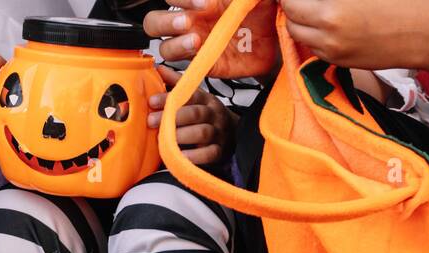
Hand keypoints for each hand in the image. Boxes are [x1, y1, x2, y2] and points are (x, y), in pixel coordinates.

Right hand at [144, 0, 279, 77]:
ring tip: (196, 41)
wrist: (274, 37)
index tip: (206, 2)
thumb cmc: (259, 10)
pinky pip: (185, 70)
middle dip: (166, 22)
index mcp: (196, 2)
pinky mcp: (205, 66)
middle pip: (154, 23)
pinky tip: (200, 60)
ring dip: (176, 45)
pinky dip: (187, 69)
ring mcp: (194, 46)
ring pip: (165, 48)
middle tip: (186, 22)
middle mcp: (190, 23)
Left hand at [149, 65, 234, 165]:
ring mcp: (218, 133)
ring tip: (163, 138)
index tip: (151, 101)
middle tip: (151, 121)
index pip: (189, 95)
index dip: (169, 97)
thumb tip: (159, 68)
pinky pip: (208, 154)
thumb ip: (177, 84)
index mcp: (206, 99)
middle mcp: (213, 114)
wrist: (232, 135)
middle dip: (171, 117)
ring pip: (202, 132)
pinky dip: (194, 156)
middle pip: (195, 113)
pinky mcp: (219, 151)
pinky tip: (180, 156)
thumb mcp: (195, 97)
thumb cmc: (207, 116)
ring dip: (181, 135)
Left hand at [278, 0, 428, 69]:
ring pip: (299, 36)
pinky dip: (315, 36)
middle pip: (290, 20)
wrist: (424, 31)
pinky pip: (315, 48)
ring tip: (314, 8)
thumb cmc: (398, 1)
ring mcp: (332, 50)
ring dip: (301, 22)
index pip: (290, 2)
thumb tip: (314, 0)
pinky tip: (330, 24)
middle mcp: (327, 32)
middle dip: (292, 6)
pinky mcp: (340, 62)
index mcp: (332, 9)